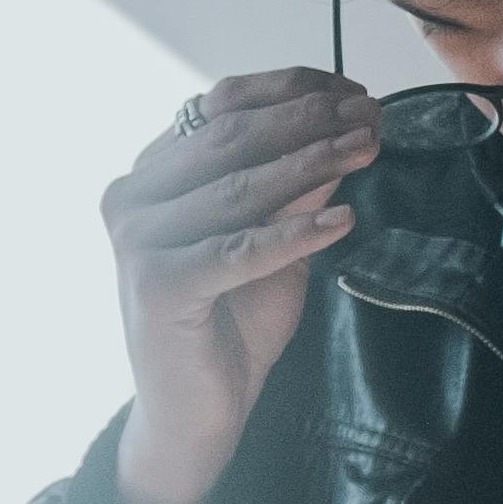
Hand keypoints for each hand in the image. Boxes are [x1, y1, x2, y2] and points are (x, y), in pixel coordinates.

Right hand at [107, 66, 375, 503]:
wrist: (193, 415)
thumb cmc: (232, 323)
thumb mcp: (273, 241)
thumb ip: (296, 188)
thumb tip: (348, 126)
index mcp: (151, 174)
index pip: (221, 109)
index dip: (288, 92)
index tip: (350, 88)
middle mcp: (133, 197)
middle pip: (231, 140)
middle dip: (308, 121)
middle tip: (369, 112)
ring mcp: (137, 240)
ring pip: (238, 188)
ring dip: (313, 164)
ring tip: (369, 148)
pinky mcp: (157, 286)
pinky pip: (239, 250)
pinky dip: (295, 233)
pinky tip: (344, 218)